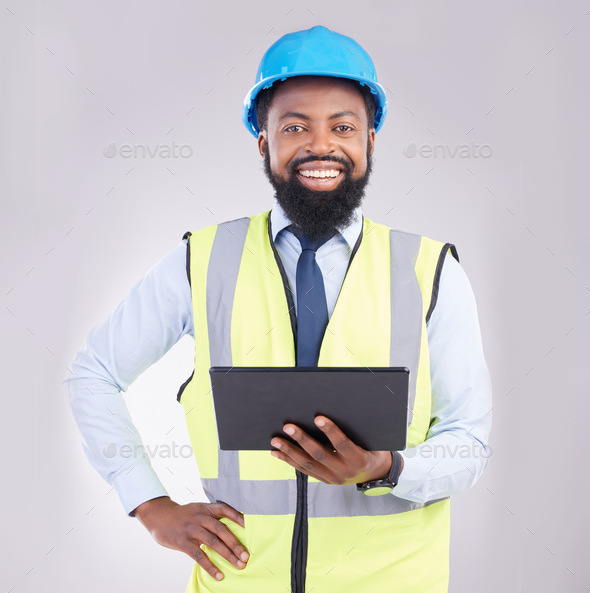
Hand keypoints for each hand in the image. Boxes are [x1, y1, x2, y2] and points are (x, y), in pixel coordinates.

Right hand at [133, 496, 248, 580]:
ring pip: (213, 543)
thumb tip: (231, 530)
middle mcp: (200, 517)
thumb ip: (211, 517)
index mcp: (205, 508)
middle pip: (222, 530)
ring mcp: (191, 529)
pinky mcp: (183, 542)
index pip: (224, 509)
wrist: (159, 515)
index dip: (237, 516)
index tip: (249, 525)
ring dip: (227, 555)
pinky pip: (199, 555)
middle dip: (235, 543)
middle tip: (246, 556)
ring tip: (238, 565)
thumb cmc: (183, 515)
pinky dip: (210, 566)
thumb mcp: (197, 509)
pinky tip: (219, 574)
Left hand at [270, 416, 394, 484]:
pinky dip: (289, 461)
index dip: (331, 431)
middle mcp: (345, 472)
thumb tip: (338, 407)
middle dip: (302, 439)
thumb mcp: (372, 439)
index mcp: (359, 459)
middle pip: (320, 454)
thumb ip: (357, 428)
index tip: (318, 417)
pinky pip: (304, 470)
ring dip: (290, 451)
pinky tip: (277, 452)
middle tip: (288, 426)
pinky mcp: (324, 480)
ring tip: (275, 440)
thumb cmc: (373, 449)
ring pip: (308, 464)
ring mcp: (333, 478)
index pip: (343, 444)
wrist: (376, 473)